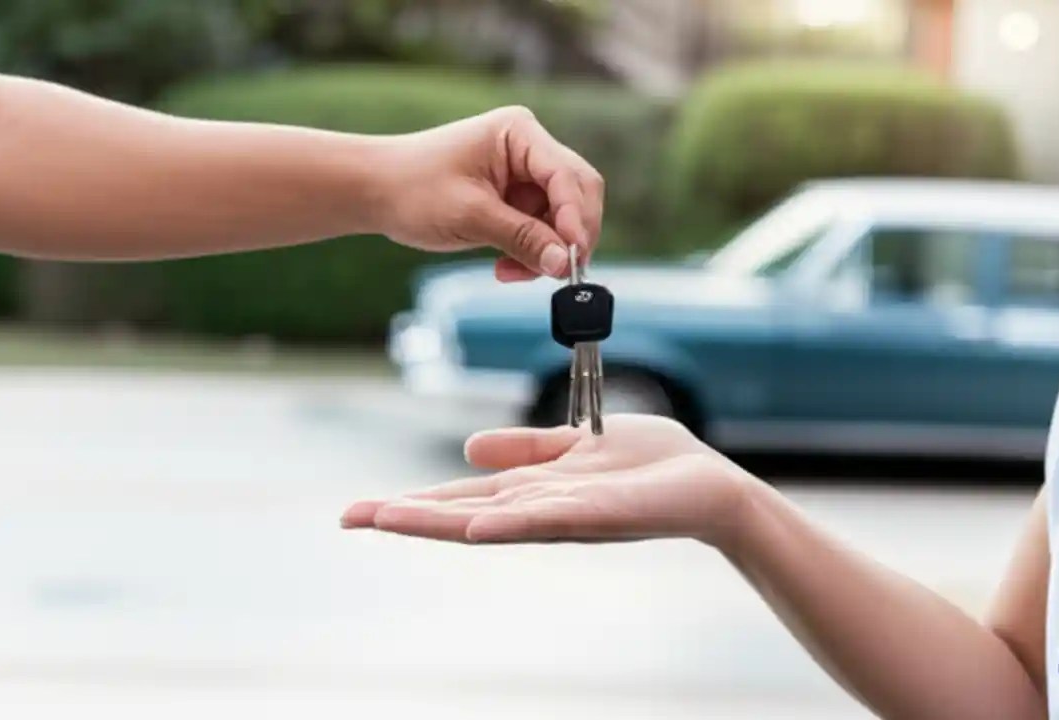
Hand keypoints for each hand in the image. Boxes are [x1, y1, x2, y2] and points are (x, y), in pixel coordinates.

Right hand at [340, 415, 755, 546]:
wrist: (708, 484)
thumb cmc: (649, 466)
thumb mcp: (575, 445)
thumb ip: (527, 448)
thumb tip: (469, 447)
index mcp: (533, 492)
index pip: (461, 498)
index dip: (411, 502)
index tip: (359, 509)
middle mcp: (541, 511)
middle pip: (463, 514)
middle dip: (407, 516)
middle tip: (350, 518)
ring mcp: (569, 516)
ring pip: (495, 520)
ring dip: (443, 521)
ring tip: (391, 519)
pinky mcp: (602, 514)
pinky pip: (552, 518)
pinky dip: (514, 523)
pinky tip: (479, 525)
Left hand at [376, 106, 603, 281]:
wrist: (375, 191)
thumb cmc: (412, 189)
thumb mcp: (470, 216)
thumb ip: (522, 238)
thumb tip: (563, 264)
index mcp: (519, 133)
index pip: (567, 175)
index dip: (575, 218)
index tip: (572, 257)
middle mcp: (529, 148)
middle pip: (577, 194)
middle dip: (570, 236)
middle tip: (560, 273)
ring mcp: (526, 174)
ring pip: (563, 218)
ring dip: (548, 251)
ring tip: (513, 273)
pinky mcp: (518, 199)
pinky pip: (543, 230)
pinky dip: (533, 253)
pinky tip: (507, 268)